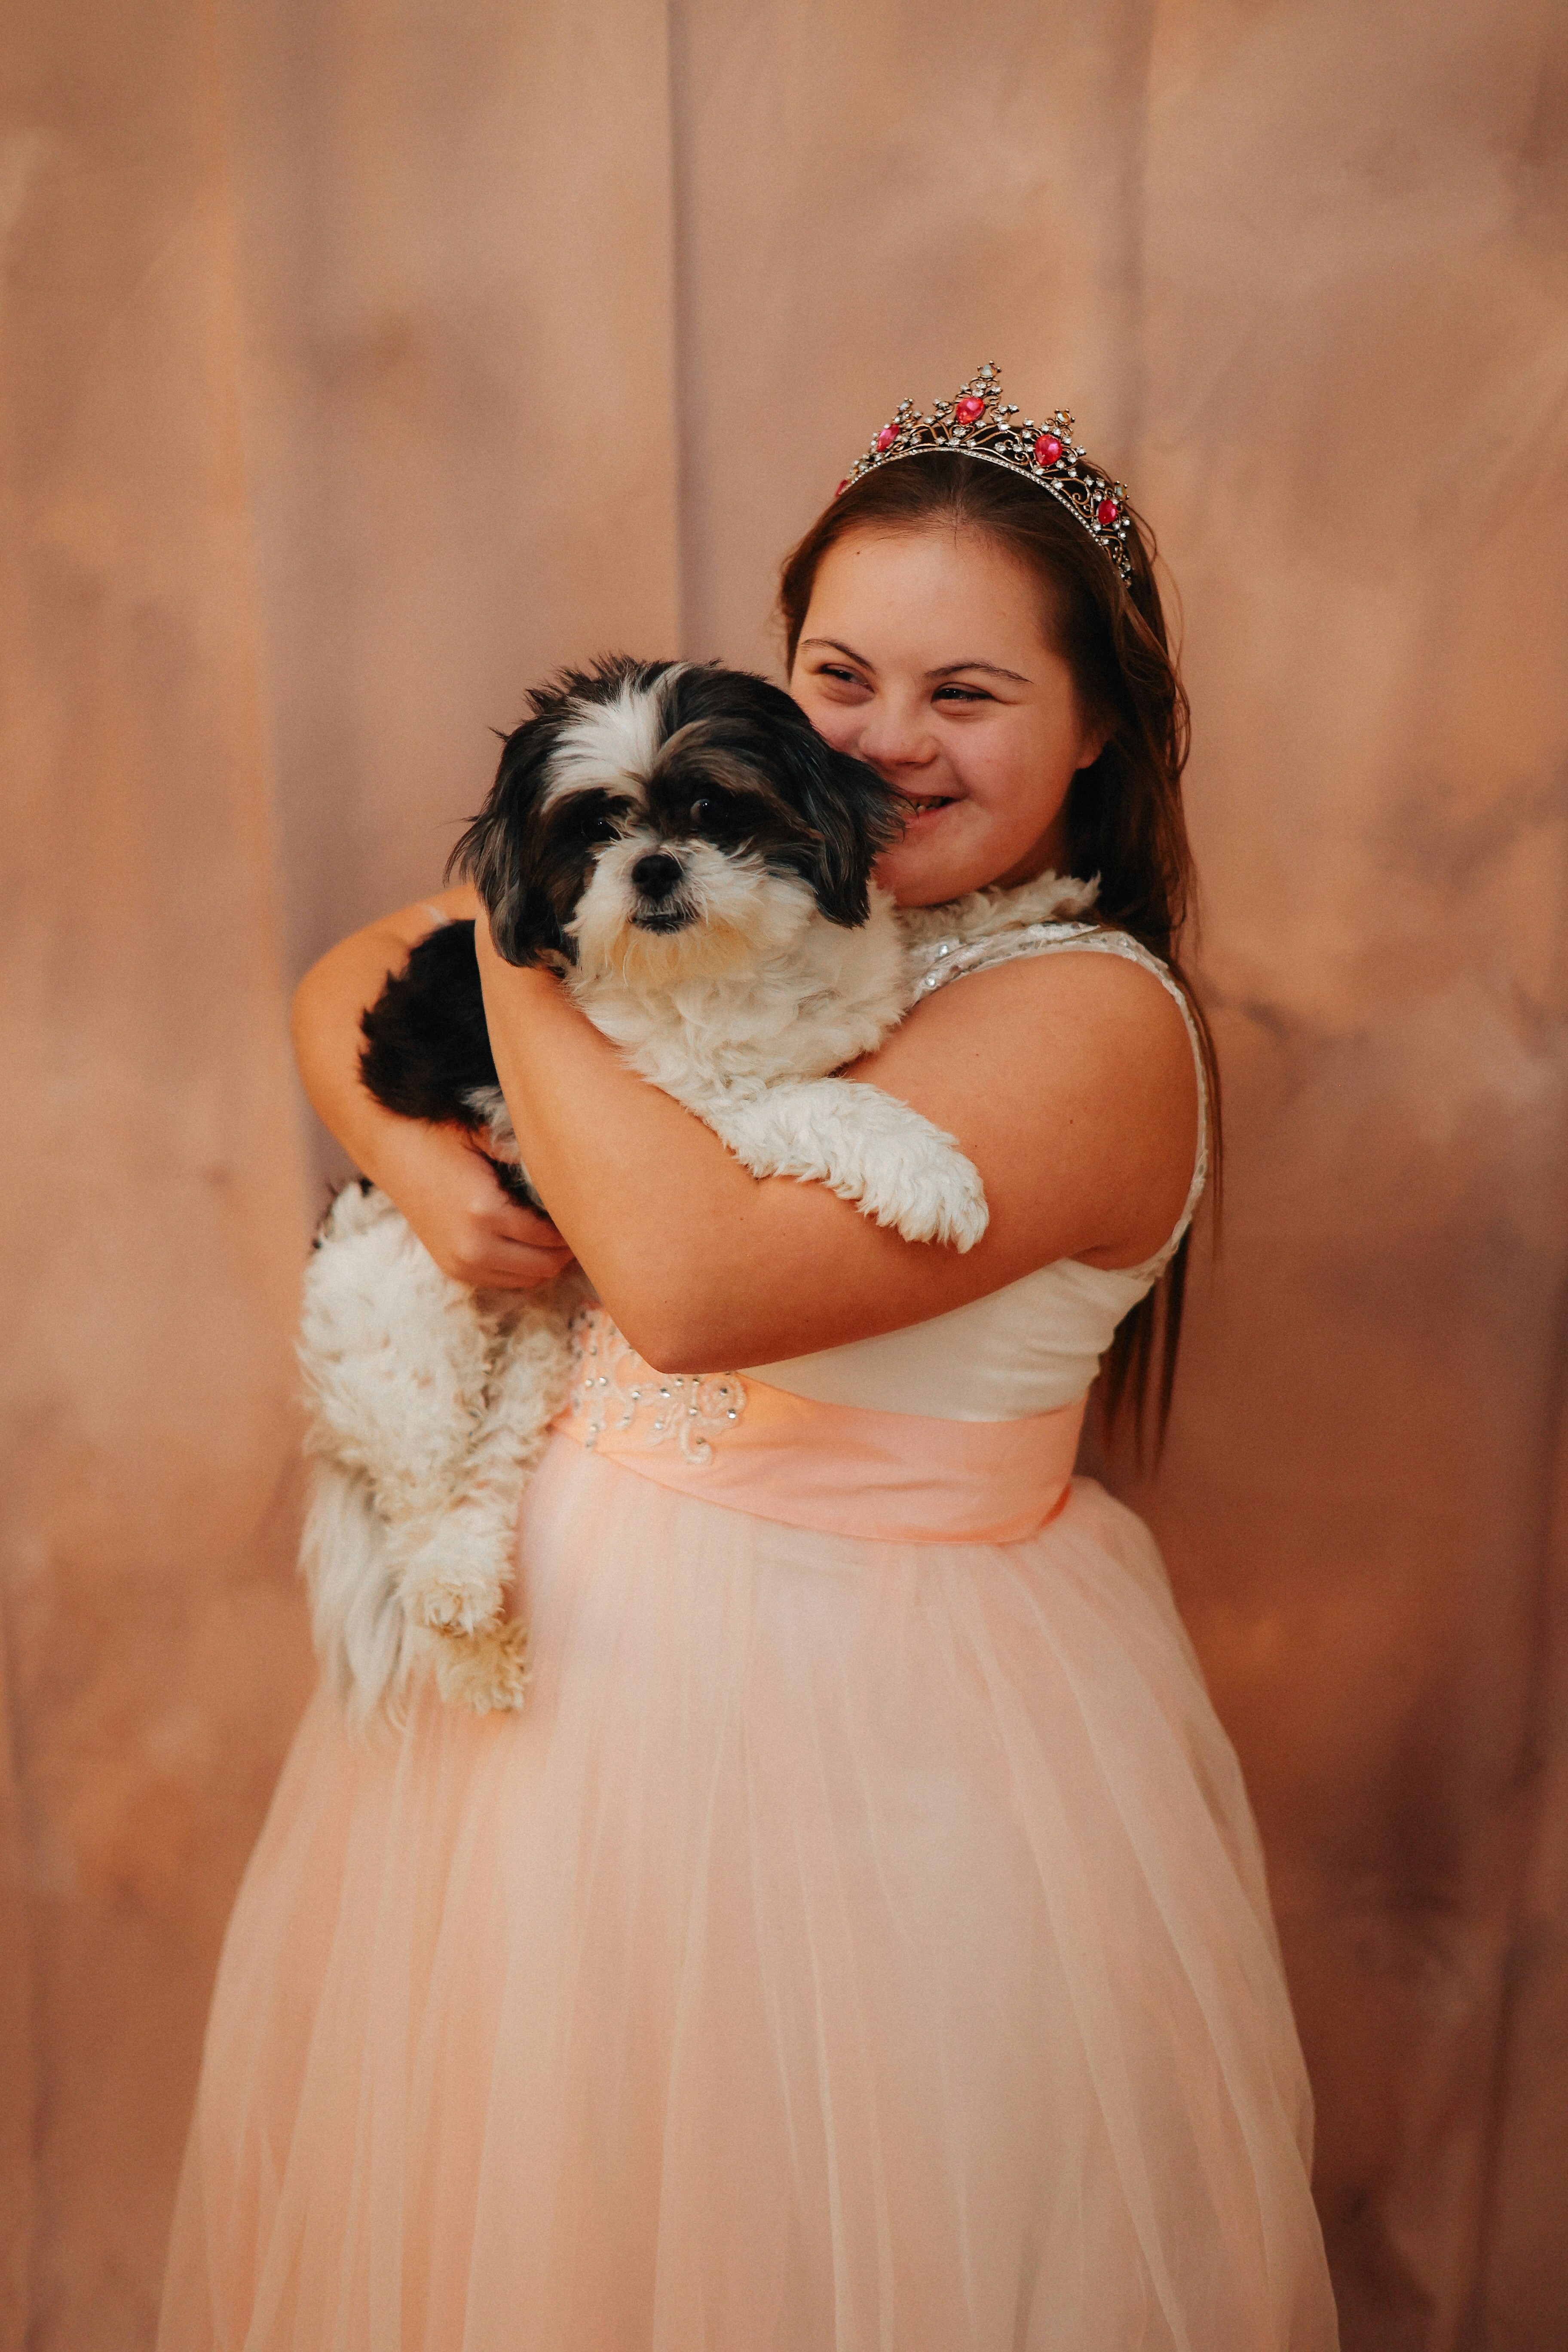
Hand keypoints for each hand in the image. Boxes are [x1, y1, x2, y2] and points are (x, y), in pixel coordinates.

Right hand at [368, 1116, 574, 1289]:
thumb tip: (574, 1169)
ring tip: (557, 1230)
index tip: (587, 1207)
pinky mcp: (453, 1269)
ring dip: (548, 1260)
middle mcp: (472, 1247)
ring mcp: (460, 1263)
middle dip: (568, 1248)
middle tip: (580, 1221)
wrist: (391, 1147)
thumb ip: (528, 1154)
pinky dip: (525, 1266)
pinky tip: (530, 1239)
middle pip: (546, 1266)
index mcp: (485, 1212)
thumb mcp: (488, 1134)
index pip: (553, 1237)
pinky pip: (506, 1280)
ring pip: (529, 1279)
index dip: (576, 1226)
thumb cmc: (442, 1134)